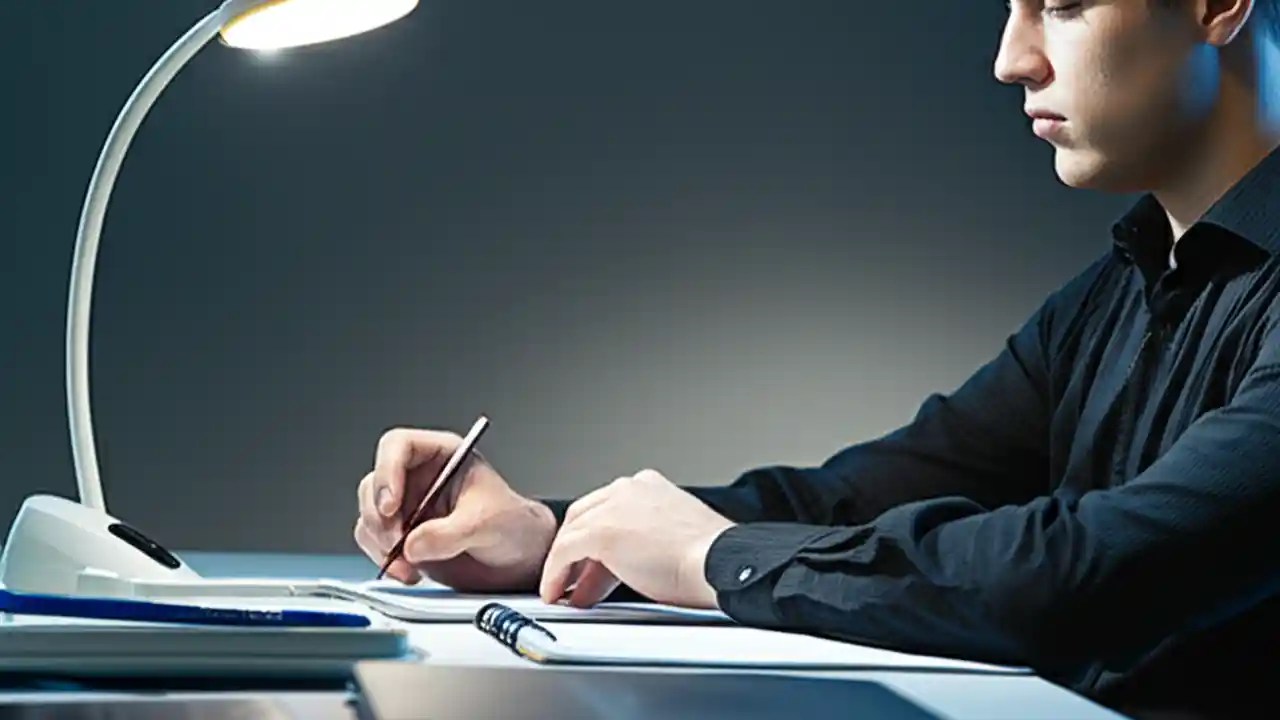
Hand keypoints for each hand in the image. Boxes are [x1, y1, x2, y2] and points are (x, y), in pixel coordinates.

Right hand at [354, 427, 556, 591]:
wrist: (518, 558)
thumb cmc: (513, 524)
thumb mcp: (486, 523)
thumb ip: (448, 534)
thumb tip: (412, 545)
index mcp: (443, 455)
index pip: (399, 445)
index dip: (388, 471)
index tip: (391, 504)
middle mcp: (420, 477)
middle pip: (376, 484)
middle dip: (380, 518)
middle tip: (397, 542)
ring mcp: (409, 506)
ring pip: (370, 515)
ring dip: (380, 543)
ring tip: (408, 564)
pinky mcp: (403, 535)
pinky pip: (374, 542)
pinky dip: (383, 559)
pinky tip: (409, 571)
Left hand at [539, 469, 734, 608]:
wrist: (718, 563)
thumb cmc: (711, 559)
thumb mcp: (677, 539)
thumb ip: (648, 542)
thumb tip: (629, 566)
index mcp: (650, 487)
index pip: (609, 509)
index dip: (596, 541)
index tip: (594, 565)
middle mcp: (629, 489)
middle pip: (585, 516)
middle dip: (578, 552)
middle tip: (574, 580)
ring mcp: (613, 507)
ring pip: (572, 532)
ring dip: (563, 564)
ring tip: (562, 591)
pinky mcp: (600, 532)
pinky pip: (564, 553)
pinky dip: (555, 574)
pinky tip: (556, 592)